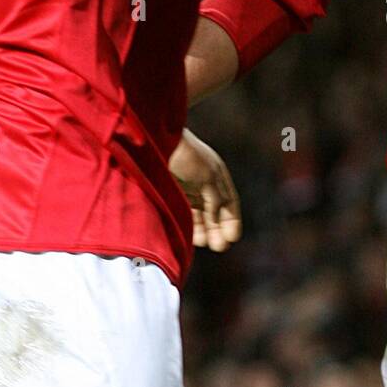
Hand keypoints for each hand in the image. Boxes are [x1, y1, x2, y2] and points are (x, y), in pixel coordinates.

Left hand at [169, 128, 241, 251]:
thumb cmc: (185, 154)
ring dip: (202, 229)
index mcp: (216, 175)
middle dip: (217, 229)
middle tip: (220, 247)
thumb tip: (219, 222)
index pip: (229, 202)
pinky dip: (186, 224)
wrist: (154, 139)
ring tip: (205, 242)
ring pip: (197, 214)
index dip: (232, 220)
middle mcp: (202, 183)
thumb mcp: (208, 176)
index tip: (231, 238)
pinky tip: (188, 235)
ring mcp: (184, 188)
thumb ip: (216, 200)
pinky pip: (181, 213)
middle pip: (213, 211)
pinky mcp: (167, 193)